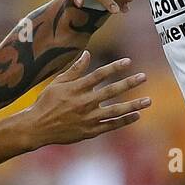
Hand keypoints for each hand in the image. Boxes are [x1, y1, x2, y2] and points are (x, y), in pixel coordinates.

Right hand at [24, 52, 149, 146]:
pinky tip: (136, 115)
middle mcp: (84, 102)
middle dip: (129, 83)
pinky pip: (111, 125)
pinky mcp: (90, 131)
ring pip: (115, 110)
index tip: (128, 62)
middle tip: (143, 77)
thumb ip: (74, 70)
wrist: (37, 127)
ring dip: (133, 105)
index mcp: (76, 89)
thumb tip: (87, 54)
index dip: (114, 67)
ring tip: (148, 100)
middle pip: (111, 91)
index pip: (99, 75)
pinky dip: (124, 121)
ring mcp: (88, 118)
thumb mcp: (57, 83)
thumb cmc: (46, 103)